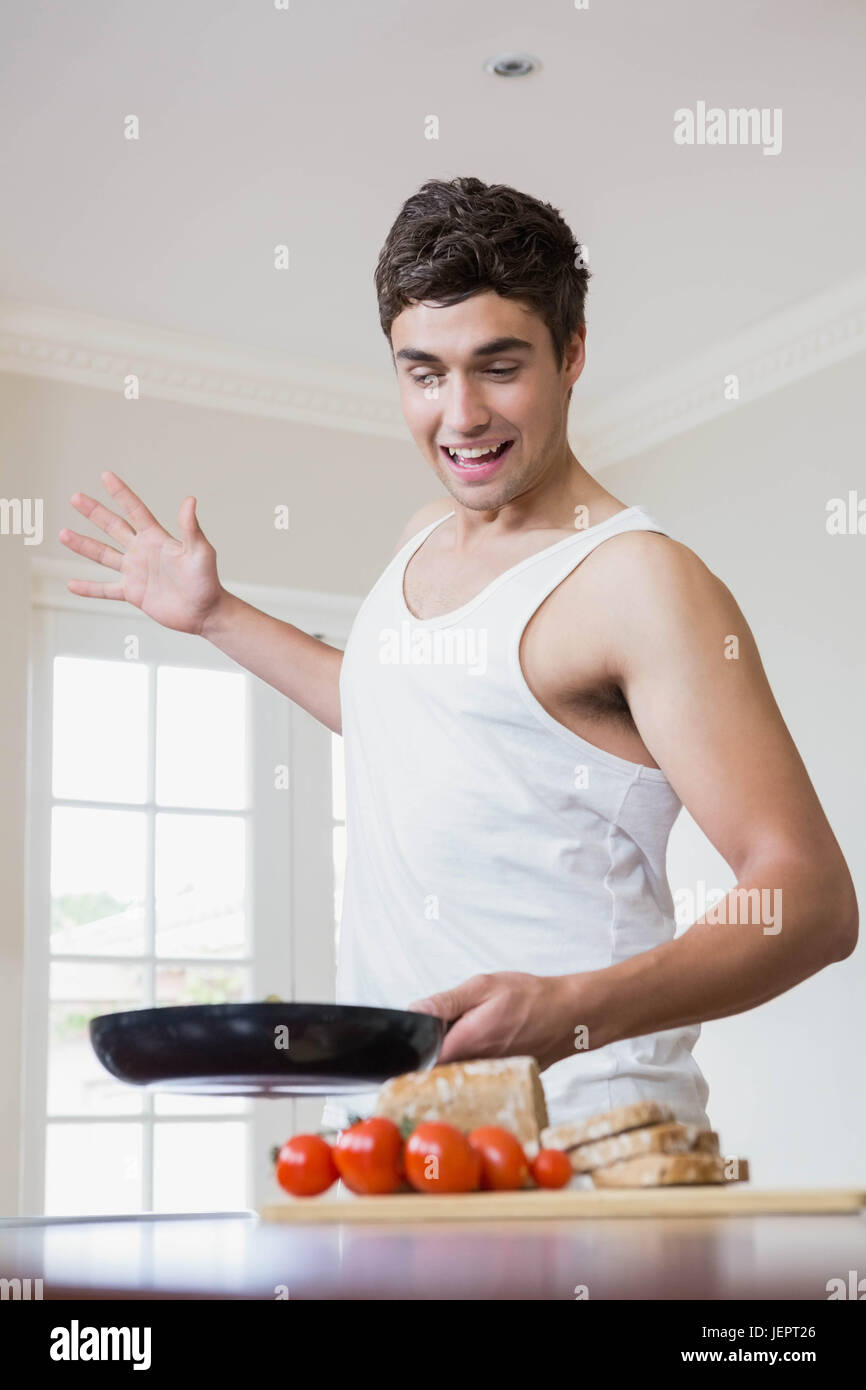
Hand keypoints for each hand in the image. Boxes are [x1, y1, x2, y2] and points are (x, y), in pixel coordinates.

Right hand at [59, 471, 223, 635]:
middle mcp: (143, 552)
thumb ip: (191, 528)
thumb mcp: (200, 552)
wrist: (205, 612)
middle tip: (75, 497)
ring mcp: (136, 572)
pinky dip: (89, 588)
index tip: (106, 476)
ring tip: (63, 534)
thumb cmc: (207, 581)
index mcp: (157, 539)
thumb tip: (190, 500)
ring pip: (104, 556)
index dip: (121, 493)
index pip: (135, 511)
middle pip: (113, 527)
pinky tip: (71, 585)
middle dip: (94, 512)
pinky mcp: (133, 594)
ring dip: (83, 545)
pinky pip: (106, 590)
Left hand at [408, 971, 598, 1070]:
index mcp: (467, 1042)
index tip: (409, 1037)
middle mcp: (476, 1066)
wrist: (570, 1016)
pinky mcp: (499, 1078)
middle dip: (429, 1052)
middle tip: (440, 1029)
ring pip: (455, 1072)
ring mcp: (488, 1076)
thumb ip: (446, 1002)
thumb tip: (415, 1012)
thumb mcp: (484, 986)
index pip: (422, 1059)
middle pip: (436, 1068)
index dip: (411, 1049)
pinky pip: (474, 1073)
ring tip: (462, 1033)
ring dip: (449, 1057)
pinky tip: (480, 1043)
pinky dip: (470, 1061)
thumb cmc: (530, 998)